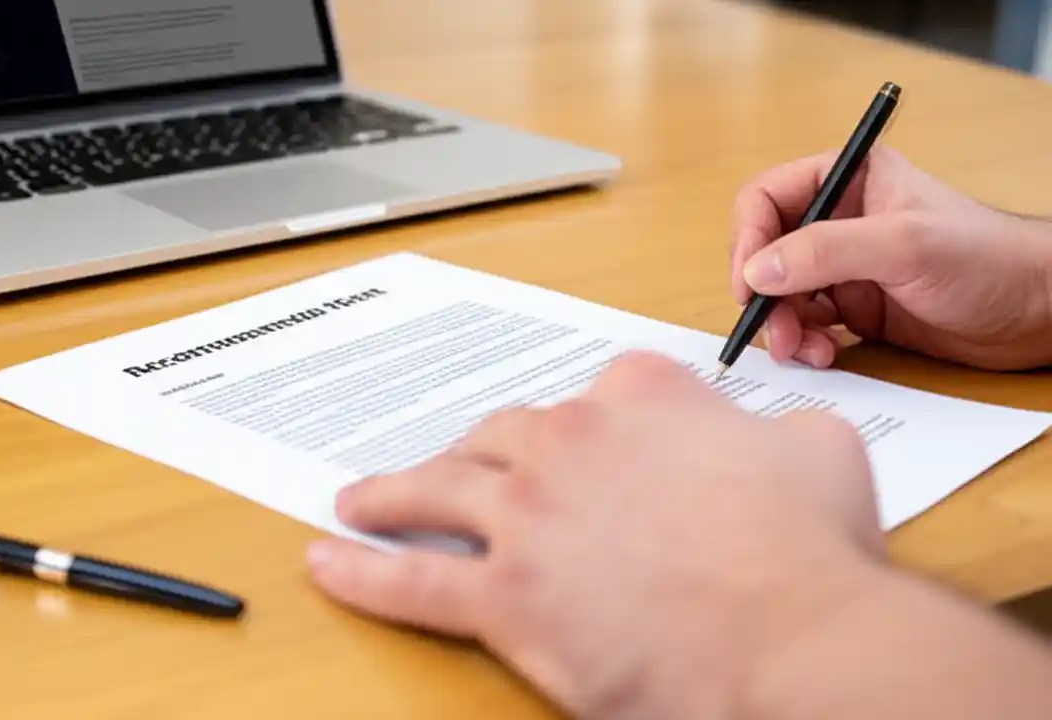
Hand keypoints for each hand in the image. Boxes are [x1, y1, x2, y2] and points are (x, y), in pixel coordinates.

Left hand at [307, 352, 886, 717]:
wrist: (790, 632)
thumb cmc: (811, 549)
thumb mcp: (818, 451)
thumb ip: (778, 428)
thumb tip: (775, 438)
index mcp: (640, 395)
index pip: (594, 392)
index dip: (588, 424)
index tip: (582, 442)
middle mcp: (569, 438)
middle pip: (501, 435)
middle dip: (478, 454)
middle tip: (459, 470)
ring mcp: (527, 512)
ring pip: (438, 489)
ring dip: (394, 493)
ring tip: (365, 500)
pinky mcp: (503, 592)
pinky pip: (411, 580)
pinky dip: (363, 572)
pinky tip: (330, 562)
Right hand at [731, 146, 1051, 370]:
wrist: (1036, 311)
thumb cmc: (986, 259)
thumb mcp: (903, 246)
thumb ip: (825, 252)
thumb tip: (755, 272)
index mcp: (847, 180)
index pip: (767, 199)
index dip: (749, 239)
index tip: (748, 283)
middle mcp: (839, 219)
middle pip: (765, 252)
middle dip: (765, 295)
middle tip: (774, 330)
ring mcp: (845, 266)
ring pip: (781, 294)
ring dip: (782, 326)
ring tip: (803, 350)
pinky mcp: (855, 307)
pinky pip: (806, 324)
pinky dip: (804, 343)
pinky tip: (824, 355)